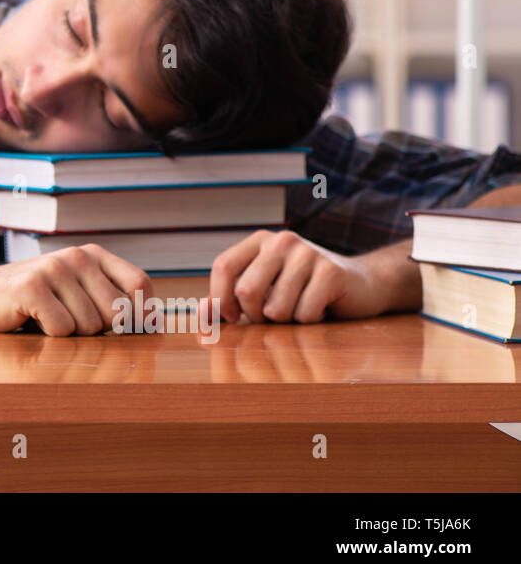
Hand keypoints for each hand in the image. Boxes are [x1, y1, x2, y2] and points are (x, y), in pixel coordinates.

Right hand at [0, 244, 151, 335]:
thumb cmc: (34, 302)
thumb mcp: (77, 293)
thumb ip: (112, 301)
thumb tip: (156, 323)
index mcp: (93, 255)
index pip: (141, 286)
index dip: (141, 315)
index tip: (125, 332)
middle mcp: (77, 256)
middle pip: (117, 315)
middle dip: (98, 332)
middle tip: (68, 322)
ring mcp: (54, 269)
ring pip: (89, 327)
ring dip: (69, 336)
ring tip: (47, 319)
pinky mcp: (31, 287)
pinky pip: (62, 330)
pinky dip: (48, 337)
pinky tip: (31, 320)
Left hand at [204, 229, 395, 324]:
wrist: (362, 284)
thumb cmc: (303, 291)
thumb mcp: (264, 290)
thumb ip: (230, 300)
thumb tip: (201, 314)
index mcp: (259, 240)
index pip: (223, 267)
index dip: (220, 298)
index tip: (232, 317)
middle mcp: (281, 241)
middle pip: (246, 290)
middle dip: (255, 315)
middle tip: (272, 317)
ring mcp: (308, 253)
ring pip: (275, 308)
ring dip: (286, 321)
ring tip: (300, 309)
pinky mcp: (331, 272)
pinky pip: (304, 314)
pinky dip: (309, 322)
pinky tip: (321, 308)